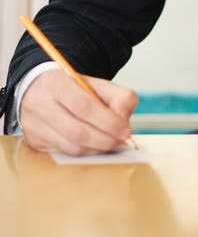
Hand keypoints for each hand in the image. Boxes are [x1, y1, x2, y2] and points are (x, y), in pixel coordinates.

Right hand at [19, 69, 137, 155]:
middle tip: (121, 140)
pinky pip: (65, 153)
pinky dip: (85, 153)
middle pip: (77, 131)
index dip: (107, 121)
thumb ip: (117, 96)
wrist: (37, 90)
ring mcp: (33, 126)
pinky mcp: (34, 142)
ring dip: (96, 148)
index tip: (125, 130)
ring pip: (71, 147)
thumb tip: (123, 119)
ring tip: (111, 143)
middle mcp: (40, 104)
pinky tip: (95, 146)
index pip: (84, 106)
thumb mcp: (95, 83)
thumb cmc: (71, 88)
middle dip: (104, 139)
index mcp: (56, 83)